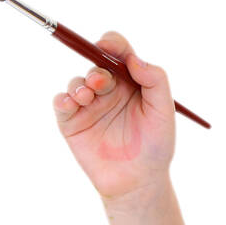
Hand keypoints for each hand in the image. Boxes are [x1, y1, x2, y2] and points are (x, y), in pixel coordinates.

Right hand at [52, 30, 175, 201]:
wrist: (139, 181)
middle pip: (94, 63)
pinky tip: (72, 103)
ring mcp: (89, 105)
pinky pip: (61, 102)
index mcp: (131, 82)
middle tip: (101, 81)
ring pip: (77, 81)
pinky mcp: (72, 122)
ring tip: (87, 96)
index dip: (111, 43)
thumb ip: (156, 81)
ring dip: (80, 84)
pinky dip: (64, 98)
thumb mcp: (164, 112)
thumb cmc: (156, 146)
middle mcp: (108, 89)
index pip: (117, 51)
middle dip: (97, 68)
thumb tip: (134, 59)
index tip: (108, 45)